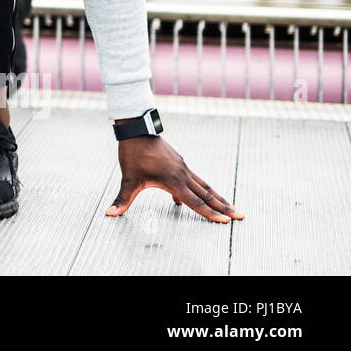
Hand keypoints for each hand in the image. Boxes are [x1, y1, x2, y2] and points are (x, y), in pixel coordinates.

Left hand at [105, 134, 244, 222]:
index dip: (209, 213)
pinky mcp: (179, 162)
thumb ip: (122, 198)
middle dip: (224, 207)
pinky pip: (194, 179)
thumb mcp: (128, 179)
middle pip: (207, 194)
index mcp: (172, 180)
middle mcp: (182, 173)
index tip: (225, 221)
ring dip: (218, 197)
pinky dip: (202, 189)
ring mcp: (182, 167)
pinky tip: (196, 198)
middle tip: (241, 215)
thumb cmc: (133, 154)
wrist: (136, 129)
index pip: (195, 202)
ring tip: (231, 207)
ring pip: (204, 185)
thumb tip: (109, 213)